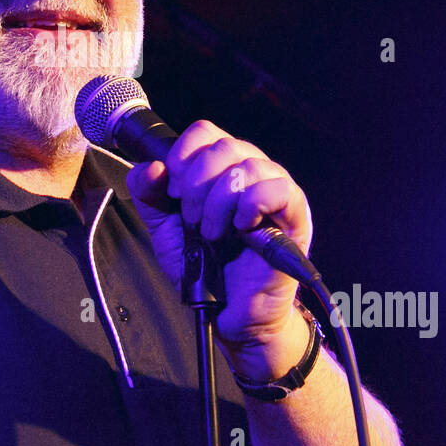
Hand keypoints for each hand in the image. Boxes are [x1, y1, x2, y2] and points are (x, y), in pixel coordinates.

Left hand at [124, 120, 314, 379]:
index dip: (182, 155)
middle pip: (223, 147)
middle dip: (195, 185)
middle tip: (192, 220)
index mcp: (221, 169)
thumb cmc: (204, 269)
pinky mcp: (295, 216)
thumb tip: (150, 166)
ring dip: (219, 203)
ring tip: (213, 234)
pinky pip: (277, 188)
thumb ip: (150, 196)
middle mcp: (251, 172)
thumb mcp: (165, 230)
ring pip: (247, 166)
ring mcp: (276, 191)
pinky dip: (251, 204)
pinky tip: (241, 227)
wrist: (229, 313)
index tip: (172, 190)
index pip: (205, 132)